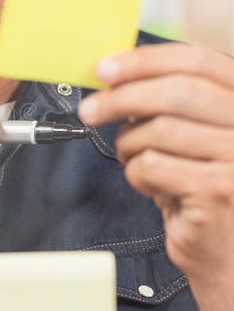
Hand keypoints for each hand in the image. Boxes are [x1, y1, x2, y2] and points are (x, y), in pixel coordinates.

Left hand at [78, 43, 233, 280]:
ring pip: (159, 130)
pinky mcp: (218, 189)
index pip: (197, 60)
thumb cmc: (201, 186)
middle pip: (176, 92)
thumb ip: (169, 100)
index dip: (146, 60)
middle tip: (90, 110)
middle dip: (122, 98)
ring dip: (129, 146)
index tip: (105, 68)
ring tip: (133, 161)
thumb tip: (116, 73)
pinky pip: (153, 166)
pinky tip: (150, 186)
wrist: (225, 250)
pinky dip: (137, 175)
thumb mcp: (193, 132)